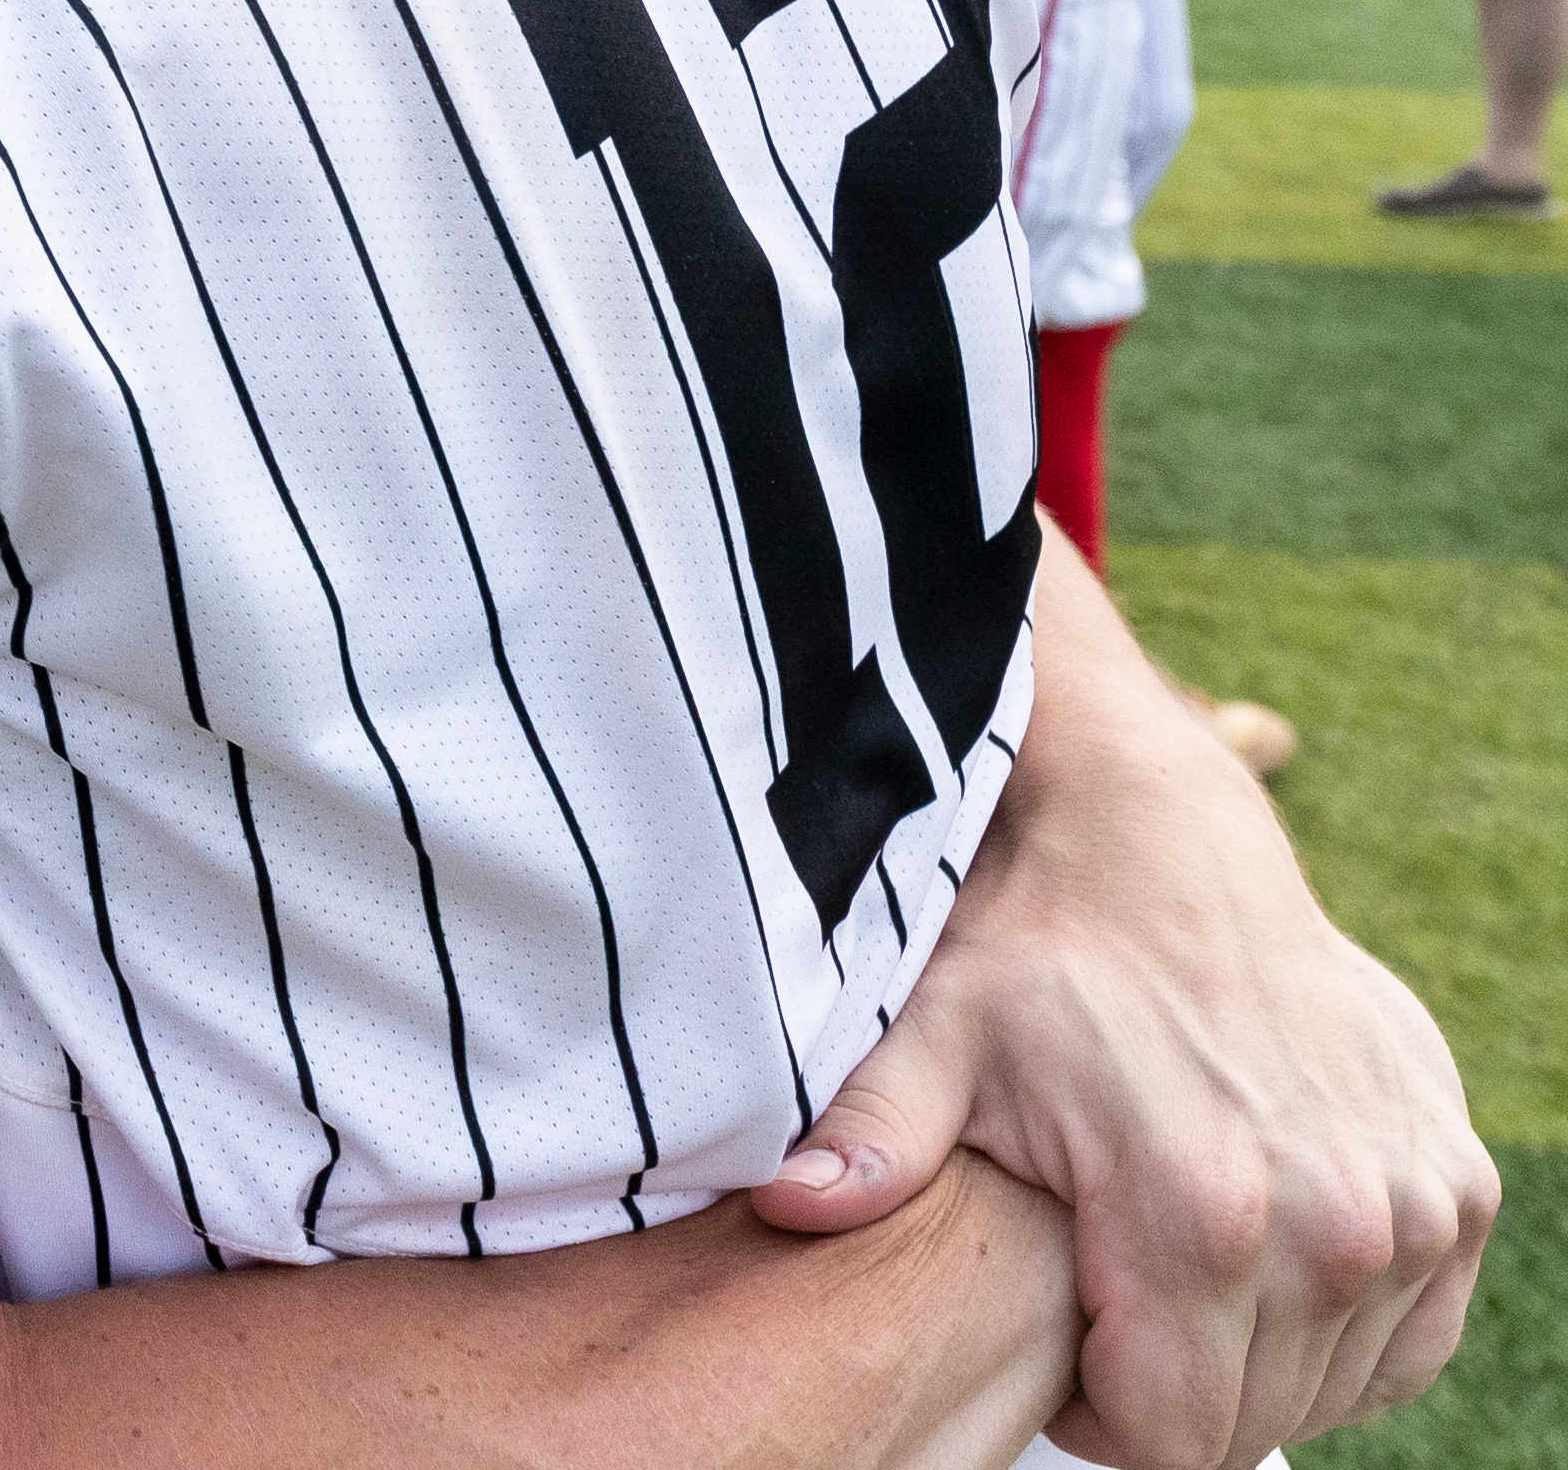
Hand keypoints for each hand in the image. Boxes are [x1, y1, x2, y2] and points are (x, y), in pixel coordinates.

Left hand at [756, 533, 1495, 1466]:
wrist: (1161, 835)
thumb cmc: (1041, 945)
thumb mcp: (937, 1032)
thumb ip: (871, 1135)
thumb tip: (788, 1203)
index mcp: (1200, 1216)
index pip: (1169, 1437)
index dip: (1099, 1414)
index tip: (1063, 1345)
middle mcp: (1332, 1226)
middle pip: (1251, 1418)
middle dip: (1170, 1382)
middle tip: (1108, 1286)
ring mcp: (1411, 1205)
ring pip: (1333, 1380)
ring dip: (1258, 1352)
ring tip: (1173, 1256)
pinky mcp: (1456, 1182)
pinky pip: (1412, 1333)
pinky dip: (1345, 1319)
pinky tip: (1265, 1250)